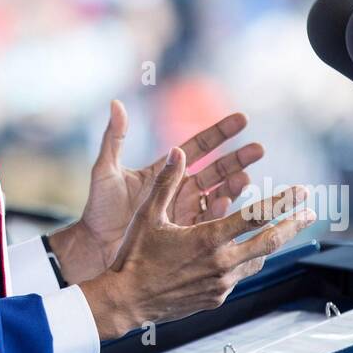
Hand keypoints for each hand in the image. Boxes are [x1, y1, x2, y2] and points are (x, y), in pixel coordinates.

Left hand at [47, 100, 264, 283]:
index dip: (220, 133)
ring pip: (217, 196)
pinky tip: (229, 207)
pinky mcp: (185, 235)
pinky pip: (209, 223)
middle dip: (238, 159)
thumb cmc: (98, 210)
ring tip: (247, 178)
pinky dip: (221, 215)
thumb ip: (114, 138)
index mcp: (162, 171)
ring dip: (233, 187)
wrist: (94, 248)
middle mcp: (177, 189)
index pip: (198, 146)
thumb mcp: (105, 171)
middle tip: (259, 150)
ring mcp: (183, 213)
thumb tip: (116, 103)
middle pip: (215, 170)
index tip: (243, 120)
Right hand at [79, 150, 315, 339]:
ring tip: (285, 231)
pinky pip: (240, 276)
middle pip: (271, 241)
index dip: (282, 202)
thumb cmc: (134, 256)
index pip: (256, 217)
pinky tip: (246, 253)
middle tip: (311, 211)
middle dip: (294, 224)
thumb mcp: (148, 215)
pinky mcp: (217, 298)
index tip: (301, 191)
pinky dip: (248, 261)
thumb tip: (178, 151)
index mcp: (208, 239)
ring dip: (273, 243)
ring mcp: (222, 284)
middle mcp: (221, 263)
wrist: (127, 302)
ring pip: (259, 260)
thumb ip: (167, 181)